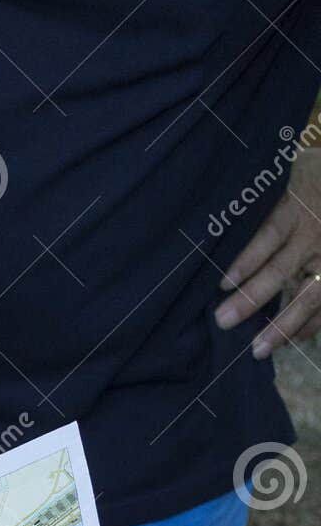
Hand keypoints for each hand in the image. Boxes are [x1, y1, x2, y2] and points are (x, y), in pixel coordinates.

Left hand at [216, 151, 320, 358]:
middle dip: (253, 298)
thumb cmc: (313, 176)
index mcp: (297, 206)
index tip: (222, 285)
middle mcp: (315, 233)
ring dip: (286, 324)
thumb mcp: (286, 180)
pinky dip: (313, 323)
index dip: (246, 261)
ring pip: (311, 294)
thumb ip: (260, 204)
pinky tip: (293, 340)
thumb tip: (215, 229)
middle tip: (224, 322)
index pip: (269, 235)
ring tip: (260, 349)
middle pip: (282, 269)